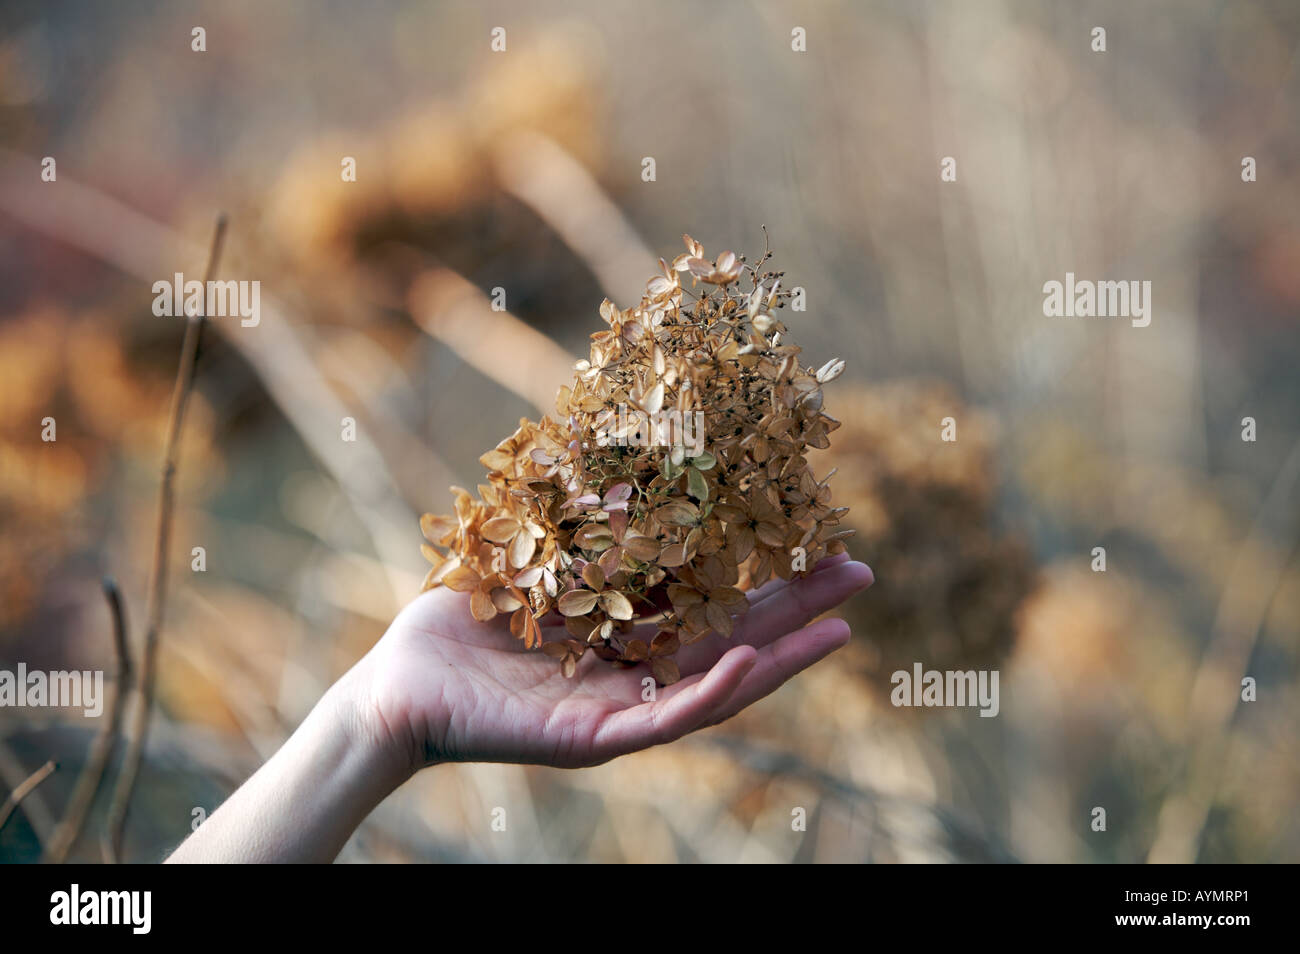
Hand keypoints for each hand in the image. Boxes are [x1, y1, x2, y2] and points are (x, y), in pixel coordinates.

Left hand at [358, 552, 873, 772]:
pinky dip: (711, 693)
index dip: (768, 575)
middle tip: (862, 574)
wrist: (400, 680)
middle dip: (799, 611)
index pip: (716, 603)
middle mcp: (636, 673)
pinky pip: (663, 719)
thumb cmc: (468, 617)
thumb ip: (596, 525)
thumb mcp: (542, 554)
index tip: (818, 538)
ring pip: (716, 687)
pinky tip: (751, 660)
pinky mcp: (591, 742)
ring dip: (780, 659)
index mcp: (629, 631)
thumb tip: (642, 459)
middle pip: (735, 642)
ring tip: (840, 629)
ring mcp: (620, 712)